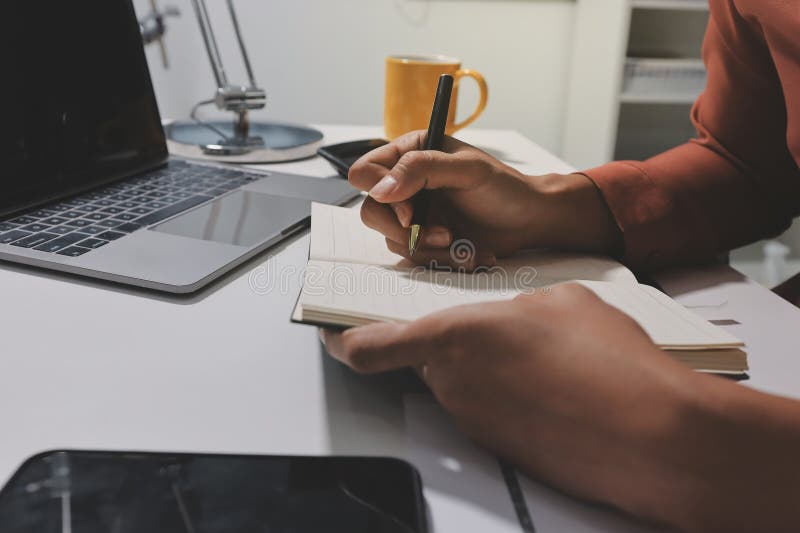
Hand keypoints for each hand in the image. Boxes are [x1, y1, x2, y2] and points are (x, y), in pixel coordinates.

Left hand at [321, 284, 799, 529]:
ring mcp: (477, 421)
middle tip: (490, 333)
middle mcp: (454, 383)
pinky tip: (550, 383)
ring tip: (537, 357)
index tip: (333, 333)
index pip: (369, 347)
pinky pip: (490, 410)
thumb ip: (515, 304)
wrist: (652, 434)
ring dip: (485, 369)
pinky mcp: (504, 448)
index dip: (342, 340)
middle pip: (424, 362)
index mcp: (454, 337)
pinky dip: (507, 394)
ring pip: (461, 385)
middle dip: (447, 346)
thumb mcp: (560, 299)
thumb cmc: (608, 363)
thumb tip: (512, 316)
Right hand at [349, 131, 620, 268]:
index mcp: (409, 154)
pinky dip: (442, 261)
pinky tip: (470, 254)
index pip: (365, 173)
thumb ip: (420, 170)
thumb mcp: (466, 169)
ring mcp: (413, 215)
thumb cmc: (503, 187)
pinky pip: (414, 258)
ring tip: (463, 246)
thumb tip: (379, 189)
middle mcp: (404, 184)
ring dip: (429, 250)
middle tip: (444, 236)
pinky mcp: (423, 241)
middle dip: (408, 232)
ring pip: (392, 241)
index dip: (380, 194)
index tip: (411, 212)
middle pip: (371, 213)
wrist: (529, 220)